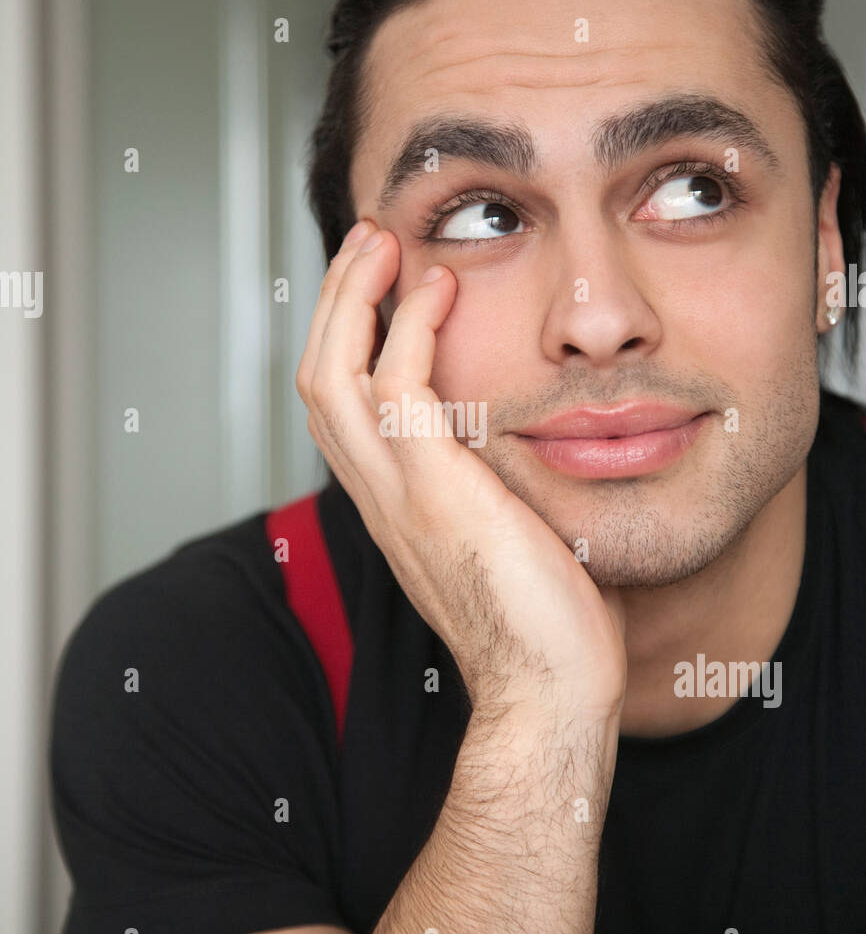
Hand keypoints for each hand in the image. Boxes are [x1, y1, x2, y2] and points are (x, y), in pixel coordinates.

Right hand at [296, 222, 626, 726]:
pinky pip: (397, 382)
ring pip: (333, 372)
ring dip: (353, 297)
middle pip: (317, 378)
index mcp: (395, 507)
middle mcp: (380, 496)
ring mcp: (399, 492)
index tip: (384, 292)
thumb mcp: (511, 541)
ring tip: (383, 242)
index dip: (349, 344)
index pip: (341, 410)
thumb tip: (542, 450)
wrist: (550, 691)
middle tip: (369, 244)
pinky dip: (410, 324)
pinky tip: (441, 290)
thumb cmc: (548, 627)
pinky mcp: (432, 486)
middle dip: (336, 302)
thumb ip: (500, 489)